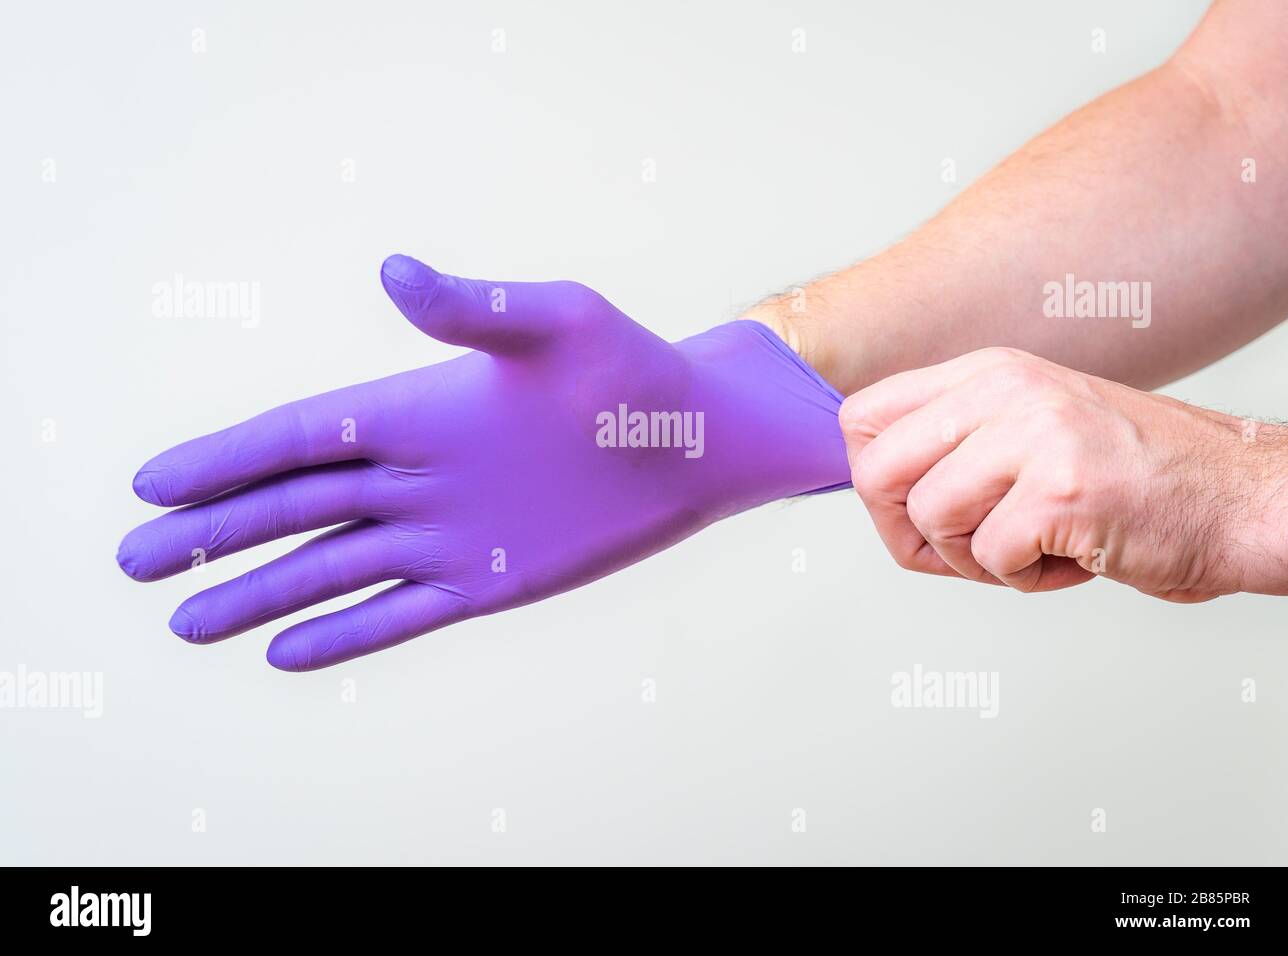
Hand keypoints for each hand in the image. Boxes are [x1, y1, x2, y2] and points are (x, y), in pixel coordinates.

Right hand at [118, 255, 848, 669]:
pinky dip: (345, 634)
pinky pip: (402, 613)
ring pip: (333, 569)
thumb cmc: (635, 370)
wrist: (699, 441)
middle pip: (295, 508)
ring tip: (186, 623)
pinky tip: (284, 655)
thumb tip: (389, 275)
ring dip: (260, 595)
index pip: (300, 437)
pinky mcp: (490, 581)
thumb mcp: (560, 323)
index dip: (226, 461)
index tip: (155, 483)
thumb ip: (474, 309)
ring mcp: (450, 531)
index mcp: (419, 406)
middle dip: (214, 534)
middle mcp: (420, 472)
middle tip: (135, 559)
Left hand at [839, 347, 1287, 600]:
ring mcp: (1036, 435)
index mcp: (989, 372)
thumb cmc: (1137, 478)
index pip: (862, 417)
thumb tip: (872, 486)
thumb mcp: (1032, 428)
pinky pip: (989, 559)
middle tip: (965, 545)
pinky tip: (1071, 557)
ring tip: (1033, 545)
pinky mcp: (1061, 491)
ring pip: (929, 520)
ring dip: (974, 559)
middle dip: (908, 531)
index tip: (909, 510)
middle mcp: (1006, 390)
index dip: (872, 482)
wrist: (1243, 499)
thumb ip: (956, 444)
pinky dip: (1024, 579)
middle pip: (875, 474)